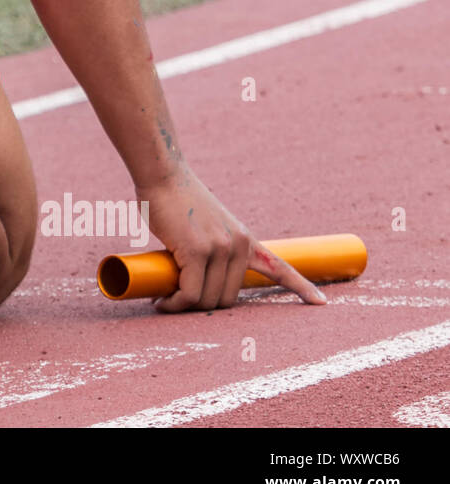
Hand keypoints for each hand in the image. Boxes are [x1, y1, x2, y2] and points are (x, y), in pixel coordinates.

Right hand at [140, 164, 326, 310]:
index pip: (280, 268)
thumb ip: (212, 250)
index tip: (321, 302)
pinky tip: (162, 302)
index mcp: (245, 240)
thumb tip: (197, 282)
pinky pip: (190, 293)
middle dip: (203, 305)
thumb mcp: (207, 226)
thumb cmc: (177, 202)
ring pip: (208, 300)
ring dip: (185, 306)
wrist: (163, 176)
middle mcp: (239, 245)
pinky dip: (176, 304)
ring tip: (166, 300)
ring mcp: (219, 249)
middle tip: (178, 299)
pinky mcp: (196, 251)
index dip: (301, 287)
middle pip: (228, 299)